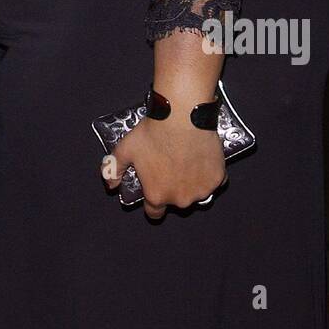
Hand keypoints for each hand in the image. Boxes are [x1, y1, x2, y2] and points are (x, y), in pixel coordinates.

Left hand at [101, 112, 226, 220]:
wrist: (182, 115)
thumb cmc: (152, 133)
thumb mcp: (125, 149)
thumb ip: (113, 169)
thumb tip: (110, 185)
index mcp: (157, 195)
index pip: (154, 212)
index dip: (152, 201)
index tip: (154, 187)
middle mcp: (180, 199)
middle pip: (176, 200)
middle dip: (173, 188)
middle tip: (171, 165)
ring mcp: (201, 190)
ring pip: (196, 192)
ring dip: (192, 182)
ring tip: (187, 160)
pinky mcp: (218, 178)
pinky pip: (214, 181)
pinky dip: (209, 173)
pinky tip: (202, 157)